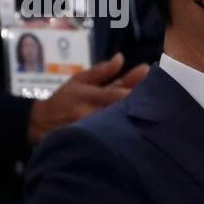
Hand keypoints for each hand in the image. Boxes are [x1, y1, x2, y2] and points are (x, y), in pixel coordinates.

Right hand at [28, 53, 148, 143]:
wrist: (40, 124)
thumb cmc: (64, 100)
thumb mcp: (79, 81)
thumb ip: (102, 72)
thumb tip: (121, 58)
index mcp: (90, 96)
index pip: (118, 94)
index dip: (137, 91)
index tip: (155, 86)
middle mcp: (91, 114)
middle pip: (123, 112)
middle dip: (142, 107)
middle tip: (163, 104)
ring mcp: (92, 132)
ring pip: (120, 128)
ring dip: (138, 123)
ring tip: (157, 120)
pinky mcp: (93, 146)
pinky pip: (113, 142)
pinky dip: (127, 137)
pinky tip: (140, 137)